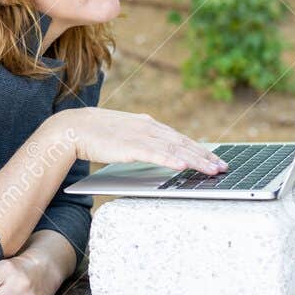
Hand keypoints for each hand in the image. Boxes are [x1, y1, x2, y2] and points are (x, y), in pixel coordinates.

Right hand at [49, 107, 225, 173]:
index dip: (198, 148)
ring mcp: (139, 136)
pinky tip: (183, 166)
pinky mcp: (129, 146)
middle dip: (205, 156)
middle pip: (182, 142)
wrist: (72, 128)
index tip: (214, 158)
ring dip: (196, 160)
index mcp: (147, 124)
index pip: (179, 137)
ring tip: (212, 170)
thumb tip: (155, 150)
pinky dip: (170, 159)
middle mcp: (148, 127)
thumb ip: (141, 140)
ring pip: (174, 148)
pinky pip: (155, 154)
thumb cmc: (95, 134)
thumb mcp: (124, 134)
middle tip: (222, 168)